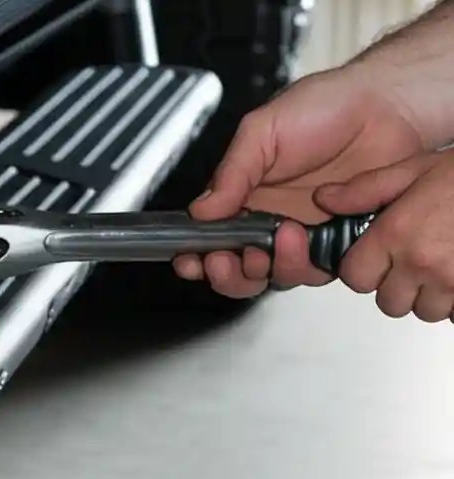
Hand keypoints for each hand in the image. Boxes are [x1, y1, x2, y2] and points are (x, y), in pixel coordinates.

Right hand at [172, 65, 426, 296]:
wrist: (388, 104)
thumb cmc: (324, 107)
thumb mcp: (262, 131)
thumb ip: (231, 173)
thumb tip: (199, 211)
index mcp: (245, 197)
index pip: (212, 239)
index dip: (197, 258)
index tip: (189, 261)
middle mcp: (273, 222)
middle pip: (242, 271)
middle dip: (229, 275)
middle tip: (226, 262)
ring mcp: (308, 235)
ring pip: (280, 277)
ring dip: (273, 267)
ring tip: (282, 236)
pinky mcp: (342, 241)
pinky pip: (321, 269)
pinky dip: (310, 262)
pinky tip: (309, 235)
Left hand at [315, 150, 453, 321]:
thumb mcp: (416, 167)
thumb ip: (366, 188)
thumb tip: (324, 199)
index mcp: (398, 235)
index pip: (356, 278)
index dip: (365, 269)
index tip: (379, 256)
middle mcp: (424, 264)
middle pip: (390, 302)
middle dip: (399, 285)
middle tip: (417, 260)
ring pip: (427, 311)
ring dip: (432, 295)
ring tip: (446, 263)